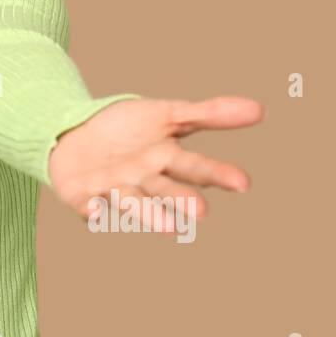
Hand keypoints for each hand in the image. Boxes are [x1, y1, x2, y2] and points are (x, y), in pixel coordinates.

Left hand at [47, 96, 261, 231]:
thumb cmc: (126, 128)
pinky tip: (95, 211)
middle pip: (167, 191)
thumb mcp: (166, 114)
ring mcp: (113, 190)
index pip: (197, 168)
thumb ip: (208, 114)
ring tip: (166, 227)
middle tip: (200, 212)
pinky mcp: (82, 195)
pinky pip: (86, 203)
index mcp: (167, 160)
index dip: (219, 175)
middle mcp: (144, 181)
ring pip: (133, 203)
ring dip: (148, 215)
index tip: (243, 183)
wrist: (73, 132)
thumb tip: (261, 109)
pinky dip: (92, 209)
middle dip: (182, 201)